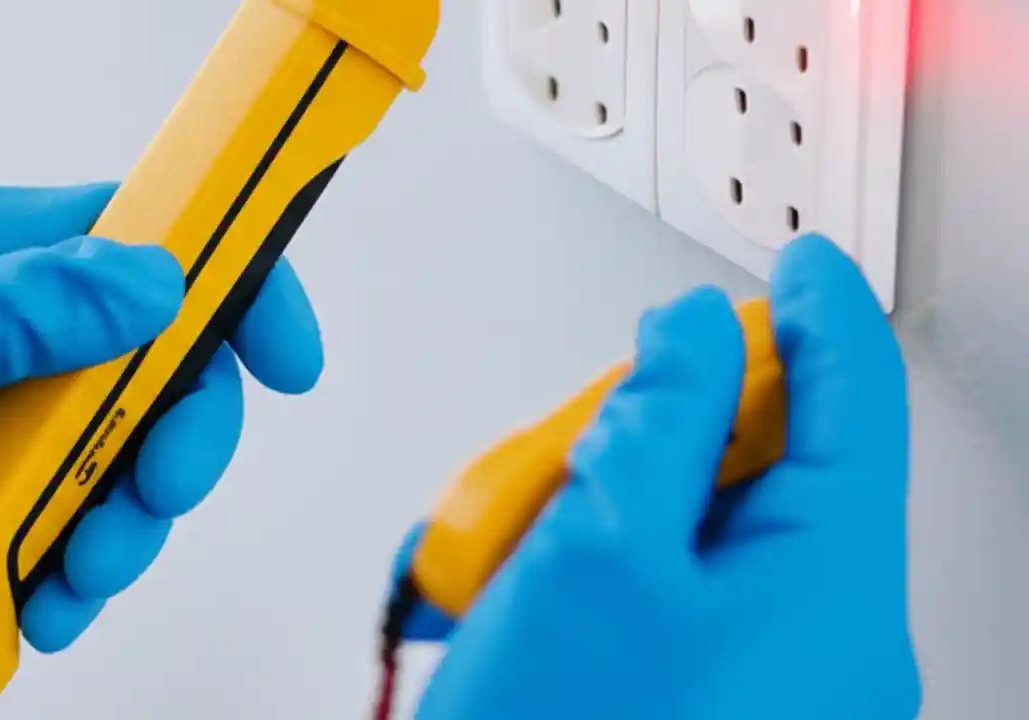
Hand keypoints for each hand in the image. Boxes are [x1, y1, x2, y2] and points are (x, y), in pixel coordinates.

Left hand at [0, 185, 321, 679]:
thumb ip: (27, 304)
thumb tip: (157, 283)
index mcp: (3, 264)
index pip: (158, 240)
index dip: (239, 287)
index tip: (286, 357)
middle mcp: (27, 337)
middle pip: (173, 368)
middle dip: (181, 438)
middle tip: (156, 489)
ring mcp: (24, 422)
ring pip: (142, 459)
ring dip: (129, 523)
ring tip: (72, 567)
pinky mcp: (16, 498)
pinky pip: (99, 525)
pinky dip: (88, 568)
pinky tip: (43, 594)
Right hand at [408, 236, 920, 718]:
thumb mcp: (600, 548)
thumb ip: (656, 414)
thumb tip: (690, 333)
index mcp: (833, 591)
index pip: (858, 403)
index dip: (821, 310)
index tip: (798, 260)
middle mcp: (826, 638)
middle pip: (773, 464)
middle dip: (674, 429)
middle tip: (593, 437)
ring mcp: (773, 674)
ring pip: (712, 525)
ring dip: (621, 502)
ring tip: (535, 544)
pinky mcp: (716, 690)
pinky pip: (685, 586)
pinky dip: (615, 559)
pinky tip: (547, 582)